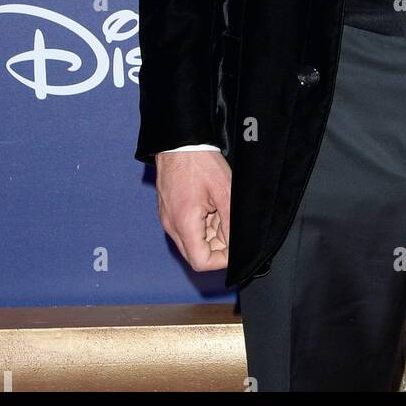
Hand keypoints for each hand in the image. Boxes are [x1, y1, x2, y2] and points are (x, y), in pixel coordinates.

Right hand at [154, 150, 231, 270]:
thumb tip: (236, 244)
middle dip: (216, 246)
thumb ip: (230, 221)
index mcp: (184, 223)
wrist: (179, 143)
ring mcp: (168, 219)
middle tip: (229, 224)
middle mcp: (172, 226)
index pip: (201, 262)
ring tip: (219, 209)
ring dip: (209, 233)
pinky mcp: (169, 211)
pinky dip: (201, 224)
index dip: (221, 260)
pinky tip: (210, 205)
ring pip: (192, 241)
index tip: (234, 247)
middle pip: (196, 254)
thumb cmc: (199, 162)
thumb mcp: (224, 191)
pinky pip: (186, 229)